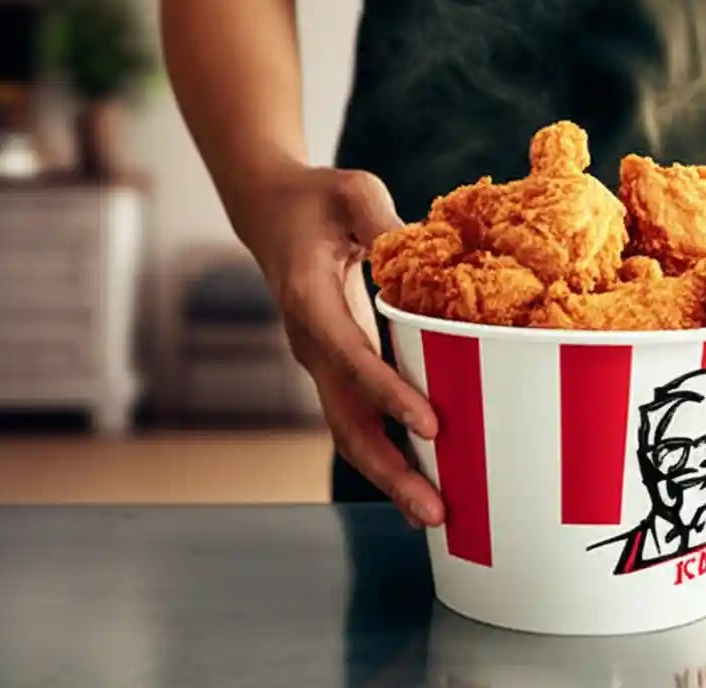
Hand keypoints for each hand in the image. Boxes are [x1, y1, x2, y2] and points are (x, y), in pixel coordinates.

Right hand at [240, 167, 442, 527]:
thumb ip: (379, 220)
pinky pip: (359, 420)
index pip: (351, 358)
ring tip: (434, 514)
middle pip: (346, 421)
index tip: (431, 424)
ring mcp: (321, 363)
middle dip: (389, 469)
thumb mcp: (351, 191)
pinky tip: (423, 484)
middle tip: (433, 509)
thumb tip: (415, 248)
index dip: (389, 394)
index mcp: (311, 300)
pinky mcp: (335, 369)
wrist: (271, 212)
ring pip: (350, 432)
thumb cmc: (316, 198)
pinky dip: (388, 454)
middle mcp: (311, 344)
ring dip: (390, 475)